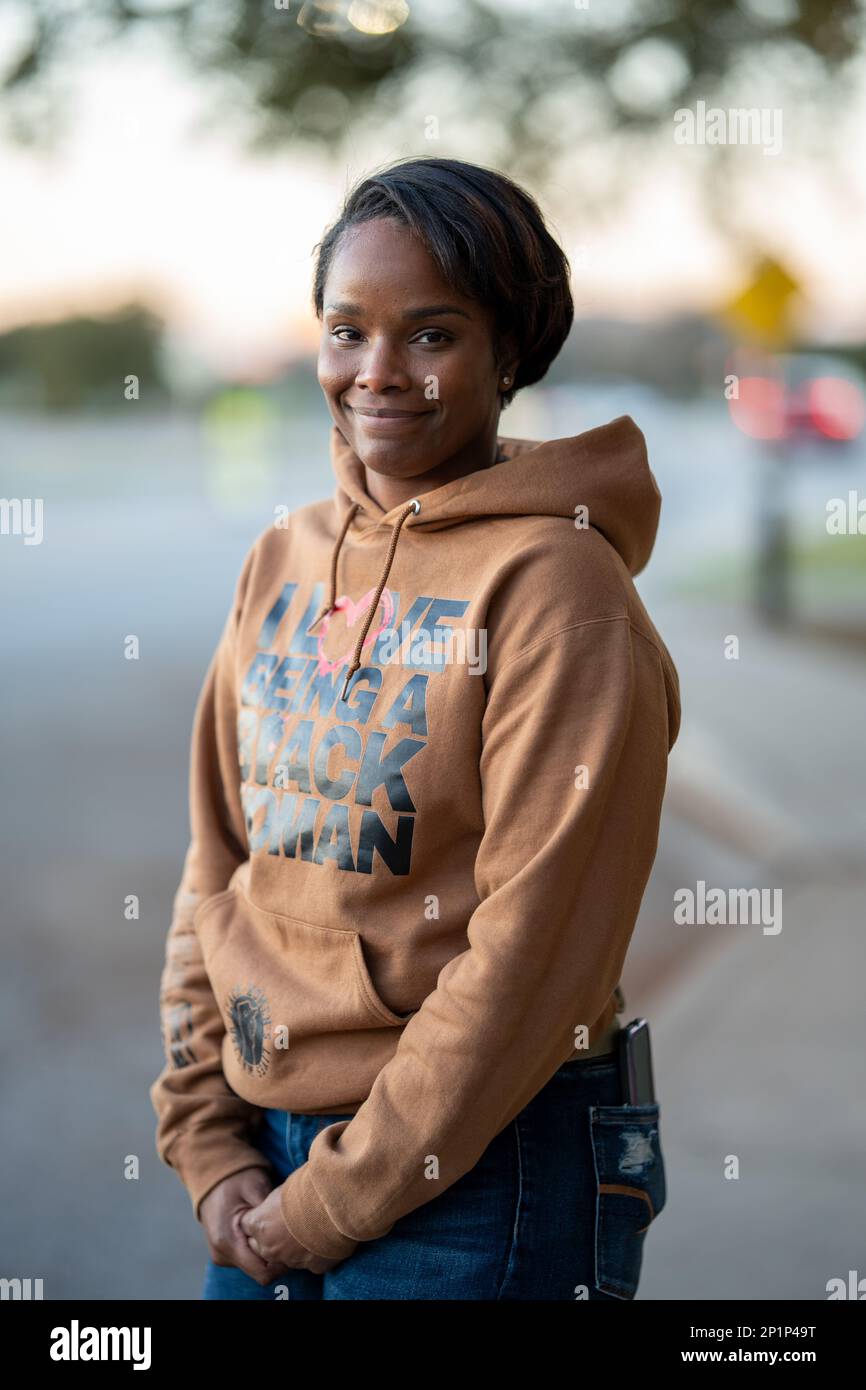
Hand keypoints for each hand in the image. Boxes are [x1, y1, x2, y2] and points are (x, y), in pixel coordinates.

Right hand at [199, 1167, 290, 1286]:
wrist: (212, 1175)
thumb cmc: (236, 1178)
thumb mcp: (255, 1186)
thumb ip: (269, 1210)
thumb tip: (291, 1225)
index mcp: (227, 1240)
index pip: (262, 1272)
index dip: (282, 1263)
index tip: (293, 1244)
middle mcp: (222, 1254)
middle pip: (260, 1271)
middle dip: (277, 1257)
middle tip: (288, 1234)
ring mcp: (222, 1255)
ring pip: (256, 1266)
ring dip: (269, 1252)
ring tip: (276, 1229)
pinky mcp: (225, 1253)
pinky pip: (249, 1259)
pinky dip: (260, 1249)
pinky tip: (266, 1231)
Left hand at [240, 1184, 345, 1273]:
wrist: (336, 1202)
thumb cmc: (308, 1189)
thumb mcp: (283, 1190)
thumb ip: (273, 1203)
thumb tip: (276, 1203)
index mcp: (258, 1224)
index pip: (246, 1225)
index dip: (257, 1217)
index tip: (267, 1211)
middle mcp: (269, 1247)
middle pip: (260, 1246)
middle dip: (269, 1237)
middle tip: (285, 1222)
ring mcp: (289, 1260)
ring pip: (283, 1257)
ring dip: (290, 1247)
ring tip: (306, 1229)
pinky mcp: (311, 1267)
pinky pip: (307, 1262)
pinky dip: (312, 1253)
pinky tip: (321, 1238)